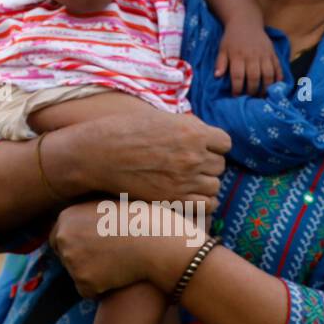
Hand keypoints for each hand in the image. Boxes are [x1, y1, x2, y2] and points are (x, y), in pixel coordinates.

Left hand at [46, 200, 154, 297]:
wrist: (156, 240)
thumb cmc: (140, 220)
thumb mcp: (107, 205)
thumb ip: (88, 214)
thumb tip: (81, 221)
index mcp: (66, 217)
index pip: (58, 238)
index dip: (75, 246)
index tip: (90, 251)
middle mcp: (63, 238)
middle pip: (64, 258)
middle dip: (80, 262)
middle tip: (105, 261)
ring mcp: (71, 260)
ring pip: (77, 276)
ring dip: (93, 276)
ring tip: (117, 266)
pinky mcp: (83, 280)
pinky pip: (88, 292)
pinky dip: (100, 291)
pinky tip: (118, 280)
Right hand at [47, 110, 227, 211]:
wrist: (98, 154)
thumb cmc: (123, 131)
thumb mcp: (159, 118)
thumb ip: (186, 127)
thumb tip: (203, 134)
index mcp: (193, 131)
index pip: (225, 143)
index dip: (213, 145)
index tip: (200, 148)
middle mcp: (194, 156)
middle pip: (220, 165)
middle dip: (206, 165)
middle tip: (186, 165)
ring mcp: (185, 180)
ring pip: (215, 186)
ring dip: (203, 184)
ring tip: (184, 181)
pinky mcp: (174, 200)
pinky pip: (206, 205)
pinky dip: (200, 202)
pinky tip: (185, 195)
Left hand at [217, 21, 282, 95]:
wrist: (245, 23)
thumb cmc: (232, 38)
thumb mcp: (222, 49)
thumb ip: (220, 63)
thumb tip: (217, 76)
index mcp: (237, 56)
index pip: (237, 76)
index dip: (237, 88)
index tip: (236, 96)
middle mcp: (252, 56)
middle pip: (254, 77)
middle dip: (252, 91)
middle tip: (250, 98)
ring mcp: (264, 55)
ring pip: (268, 74)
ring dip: (266, 87)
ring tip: (262, 95)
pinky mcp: (273, 53)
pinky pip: (278, 67)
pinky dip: (279, 78)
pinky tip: (275, 86)